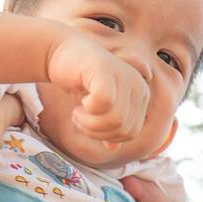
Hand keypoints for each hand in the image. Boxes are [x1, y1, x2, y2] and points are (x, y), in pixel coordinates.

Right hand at [46, 33, 149, 147]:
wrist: (60, 52)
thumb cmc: (81, 81)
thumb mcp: (97, 109)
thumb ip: (108, 126)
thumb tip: (113, 149)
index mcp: (141, 95)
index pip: (131, 133)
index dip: (106, 136)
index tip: (88, 124)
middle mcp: (138, 84)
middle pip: (124, 130)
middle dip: (97, 132)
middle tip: (80, 118)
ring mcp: (124, 75)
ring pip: (115, 120)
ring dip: (89, 123)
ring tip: (78, 112)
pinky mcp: (106, 69)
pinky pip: (103, 104)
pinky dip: (87, 110)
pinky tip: (79, 102)